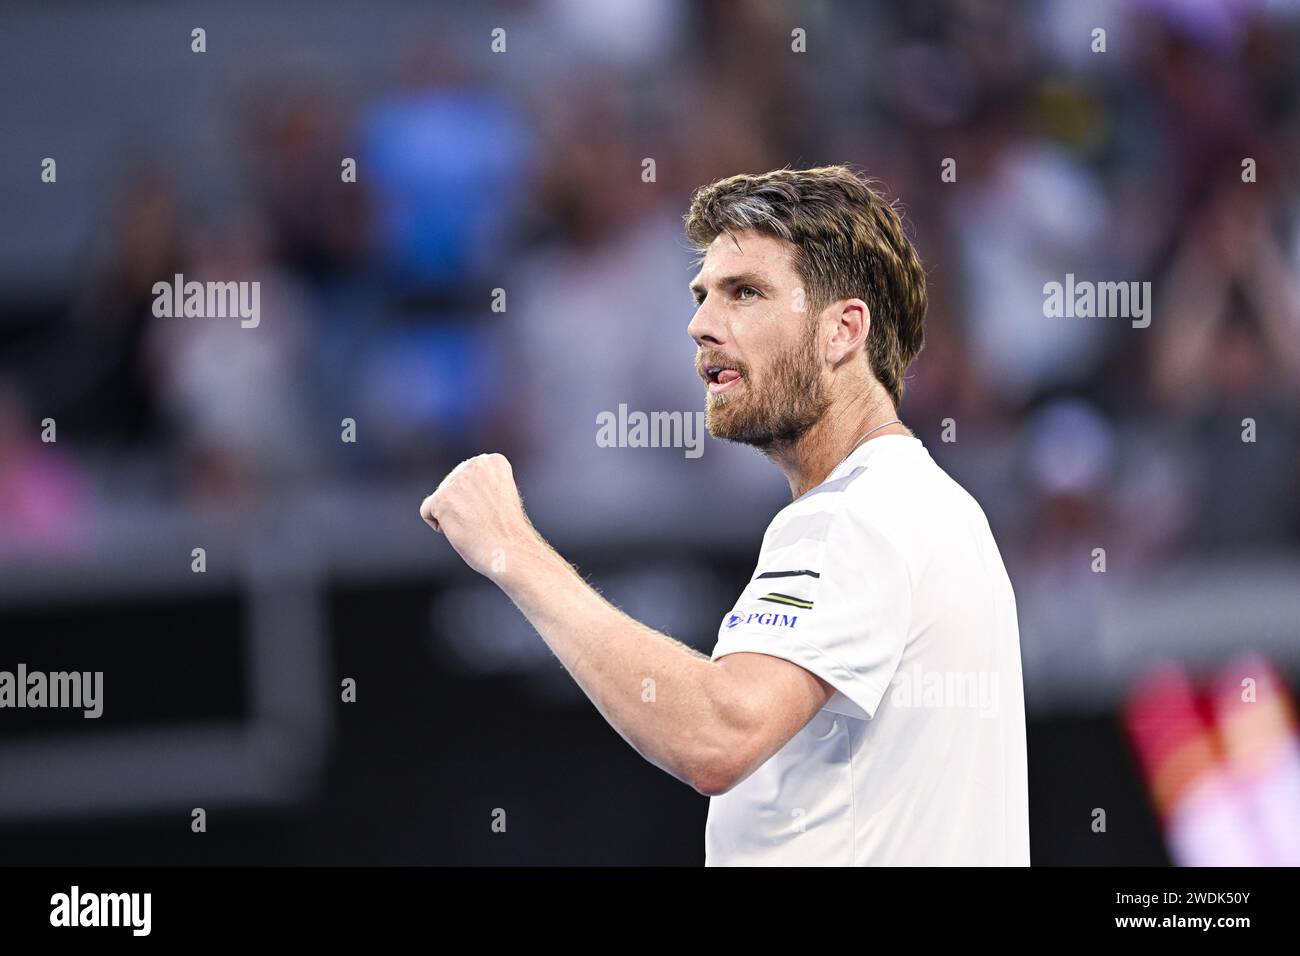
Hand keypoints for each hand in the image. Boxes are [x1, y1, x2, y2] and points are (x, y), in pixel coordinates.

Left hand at [420, 453, 536, 580]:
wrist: (509, 551)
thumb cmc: (507, 531)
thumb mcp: (499, 495)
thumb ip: (479, 484)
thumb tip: (457, 489)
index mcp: (493, 461)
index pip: (466, 478)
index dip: (476, 500)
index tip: (493, 512)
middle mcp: (475, 463)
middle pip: (450, 486)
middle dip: (461, 506)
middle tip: (484, 521)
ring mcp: (458, 479)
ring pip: (439, 500)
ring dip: (452, 516)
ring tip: (474, 525)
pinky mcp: (442, 497)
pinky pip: (426, 512)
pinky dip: (440, 526)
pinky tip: (461, 530)